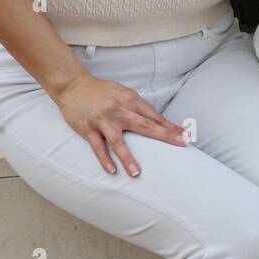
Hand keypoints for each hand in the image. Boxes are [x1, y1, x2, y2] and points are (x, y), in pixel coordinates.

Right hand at [53, 73, 189, 176]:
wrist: (72, 85)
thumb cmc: (102, 91)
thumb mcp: (123, 93)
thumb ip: (139, 107)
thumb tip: (159, 122)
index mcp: (129, 99)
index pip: (154, 115)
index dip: (170, 126)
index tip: (185, 136)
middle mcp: (117, 109)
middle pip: (144, 125)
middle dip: (164, 136)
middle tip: (179, 145)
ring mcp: (102, 120)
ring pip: (117, 141)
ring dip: (128, 158)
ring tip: (137, 173)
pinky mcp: (87, 129)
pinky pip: (97, 147)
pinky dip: (104, 159)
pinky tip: (112, 171)